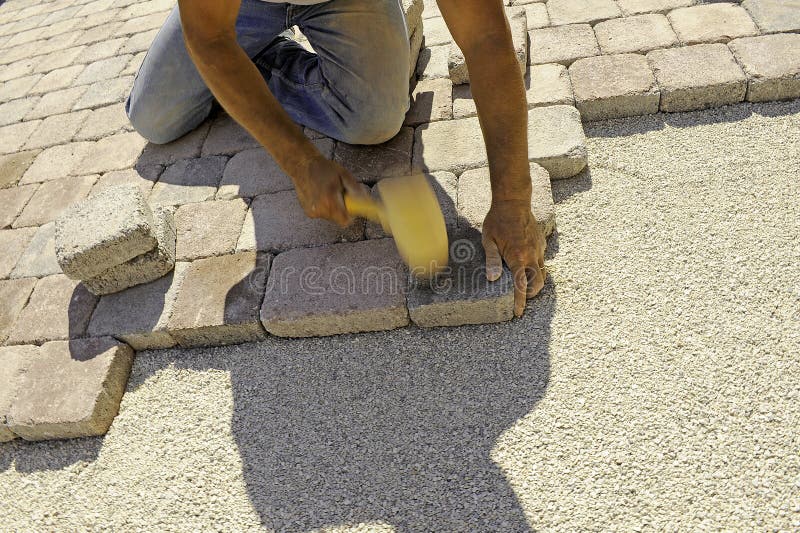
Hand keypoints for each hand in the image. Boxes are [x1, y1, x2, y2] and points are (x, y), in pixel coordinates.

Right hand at [293, 155, 362, 226]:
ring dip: (334, 208)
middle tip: (340, 195)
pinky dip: (325, 207)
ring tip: (329, 193)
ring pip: (331, 216)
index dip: (351, 214)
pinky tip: (321, 194)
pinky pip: (323, 213)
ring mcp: (313, 212)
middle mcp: (320, 209)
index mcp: (329, 200)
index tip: (352, 206)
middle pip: (339, 219)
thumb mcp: (344, 175)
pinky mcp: (308, 212)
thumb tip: (366, 200)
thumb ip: (356, 190)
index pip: (345, 220)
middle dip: (343, 209)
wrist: (303, 165)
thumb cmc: (324, 168)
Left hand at [482, 199, 545, 316]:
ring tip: (524, 283)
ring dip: (535, 281)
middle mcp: (532, 256)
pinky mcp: (541, 242)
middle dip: (531, 294)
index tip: (518, 313)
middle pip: (538, 283)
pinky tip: (524, 262)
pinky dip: (535, 266)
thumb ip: (492, 261)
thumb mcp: (488, 241)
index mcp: (518, 258)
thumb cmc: (497, 221)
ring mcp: (539, 249)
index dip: (520, 302)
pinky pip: (541, 260)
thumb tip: (492, 279)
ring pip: (542, 272)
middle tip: (520, 296)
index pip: (521, 286)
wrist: (514, 201)